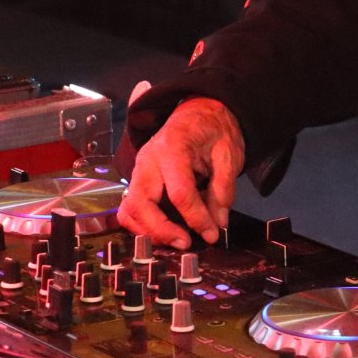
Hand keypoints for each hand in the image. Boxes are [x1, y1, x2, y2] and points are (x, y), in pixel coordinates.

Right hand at [118, 98, 244, 247]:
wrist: (200, 113)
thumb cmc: (215, 131)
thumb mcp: (229, 155)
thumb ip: (223, 190)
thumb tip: (218, 224)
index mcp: (173, 147)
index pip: (179, 192)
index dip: (196, 218)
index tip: (212, 235)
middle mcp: (148, 159)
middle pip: (142, 202)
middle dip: (162, 230)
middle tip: (186, 244)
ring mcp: (139, 169)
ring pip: (129, 209)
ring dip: (148, 230)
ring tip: (174, 241)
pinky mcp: (137, 179)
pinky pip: (130, 208)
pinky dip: (142, 225)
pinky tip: (163, 232)